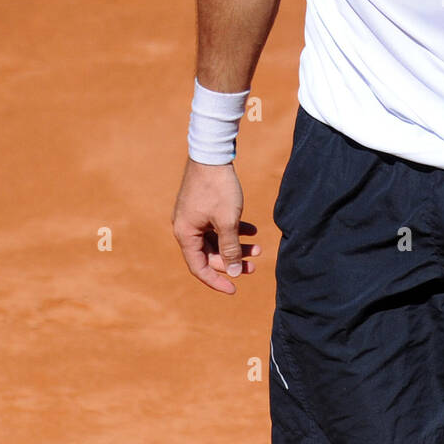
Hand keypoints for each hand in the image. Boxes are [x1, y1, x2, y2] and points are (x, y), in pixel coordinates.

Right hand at [171, 157, 261, 294]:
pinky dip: (234, 230)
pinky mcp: (203, 207)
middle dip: (232, 261)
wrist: (213, 154)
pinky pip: (217, 226)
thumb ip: (230, 248)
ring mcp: (194, 217)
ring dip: (236, 245)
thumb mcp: (227, 221)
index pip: (199, 267)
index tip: (234, 289)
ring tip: (258, 248)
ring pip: (216, 240)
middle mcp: (186, 228)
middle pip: (209, 254)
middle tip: (254, 265)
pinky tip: (253, 229)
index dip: (217, 280)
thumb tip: (231, 272)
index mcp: (185, 234)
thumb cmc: (218, 188)